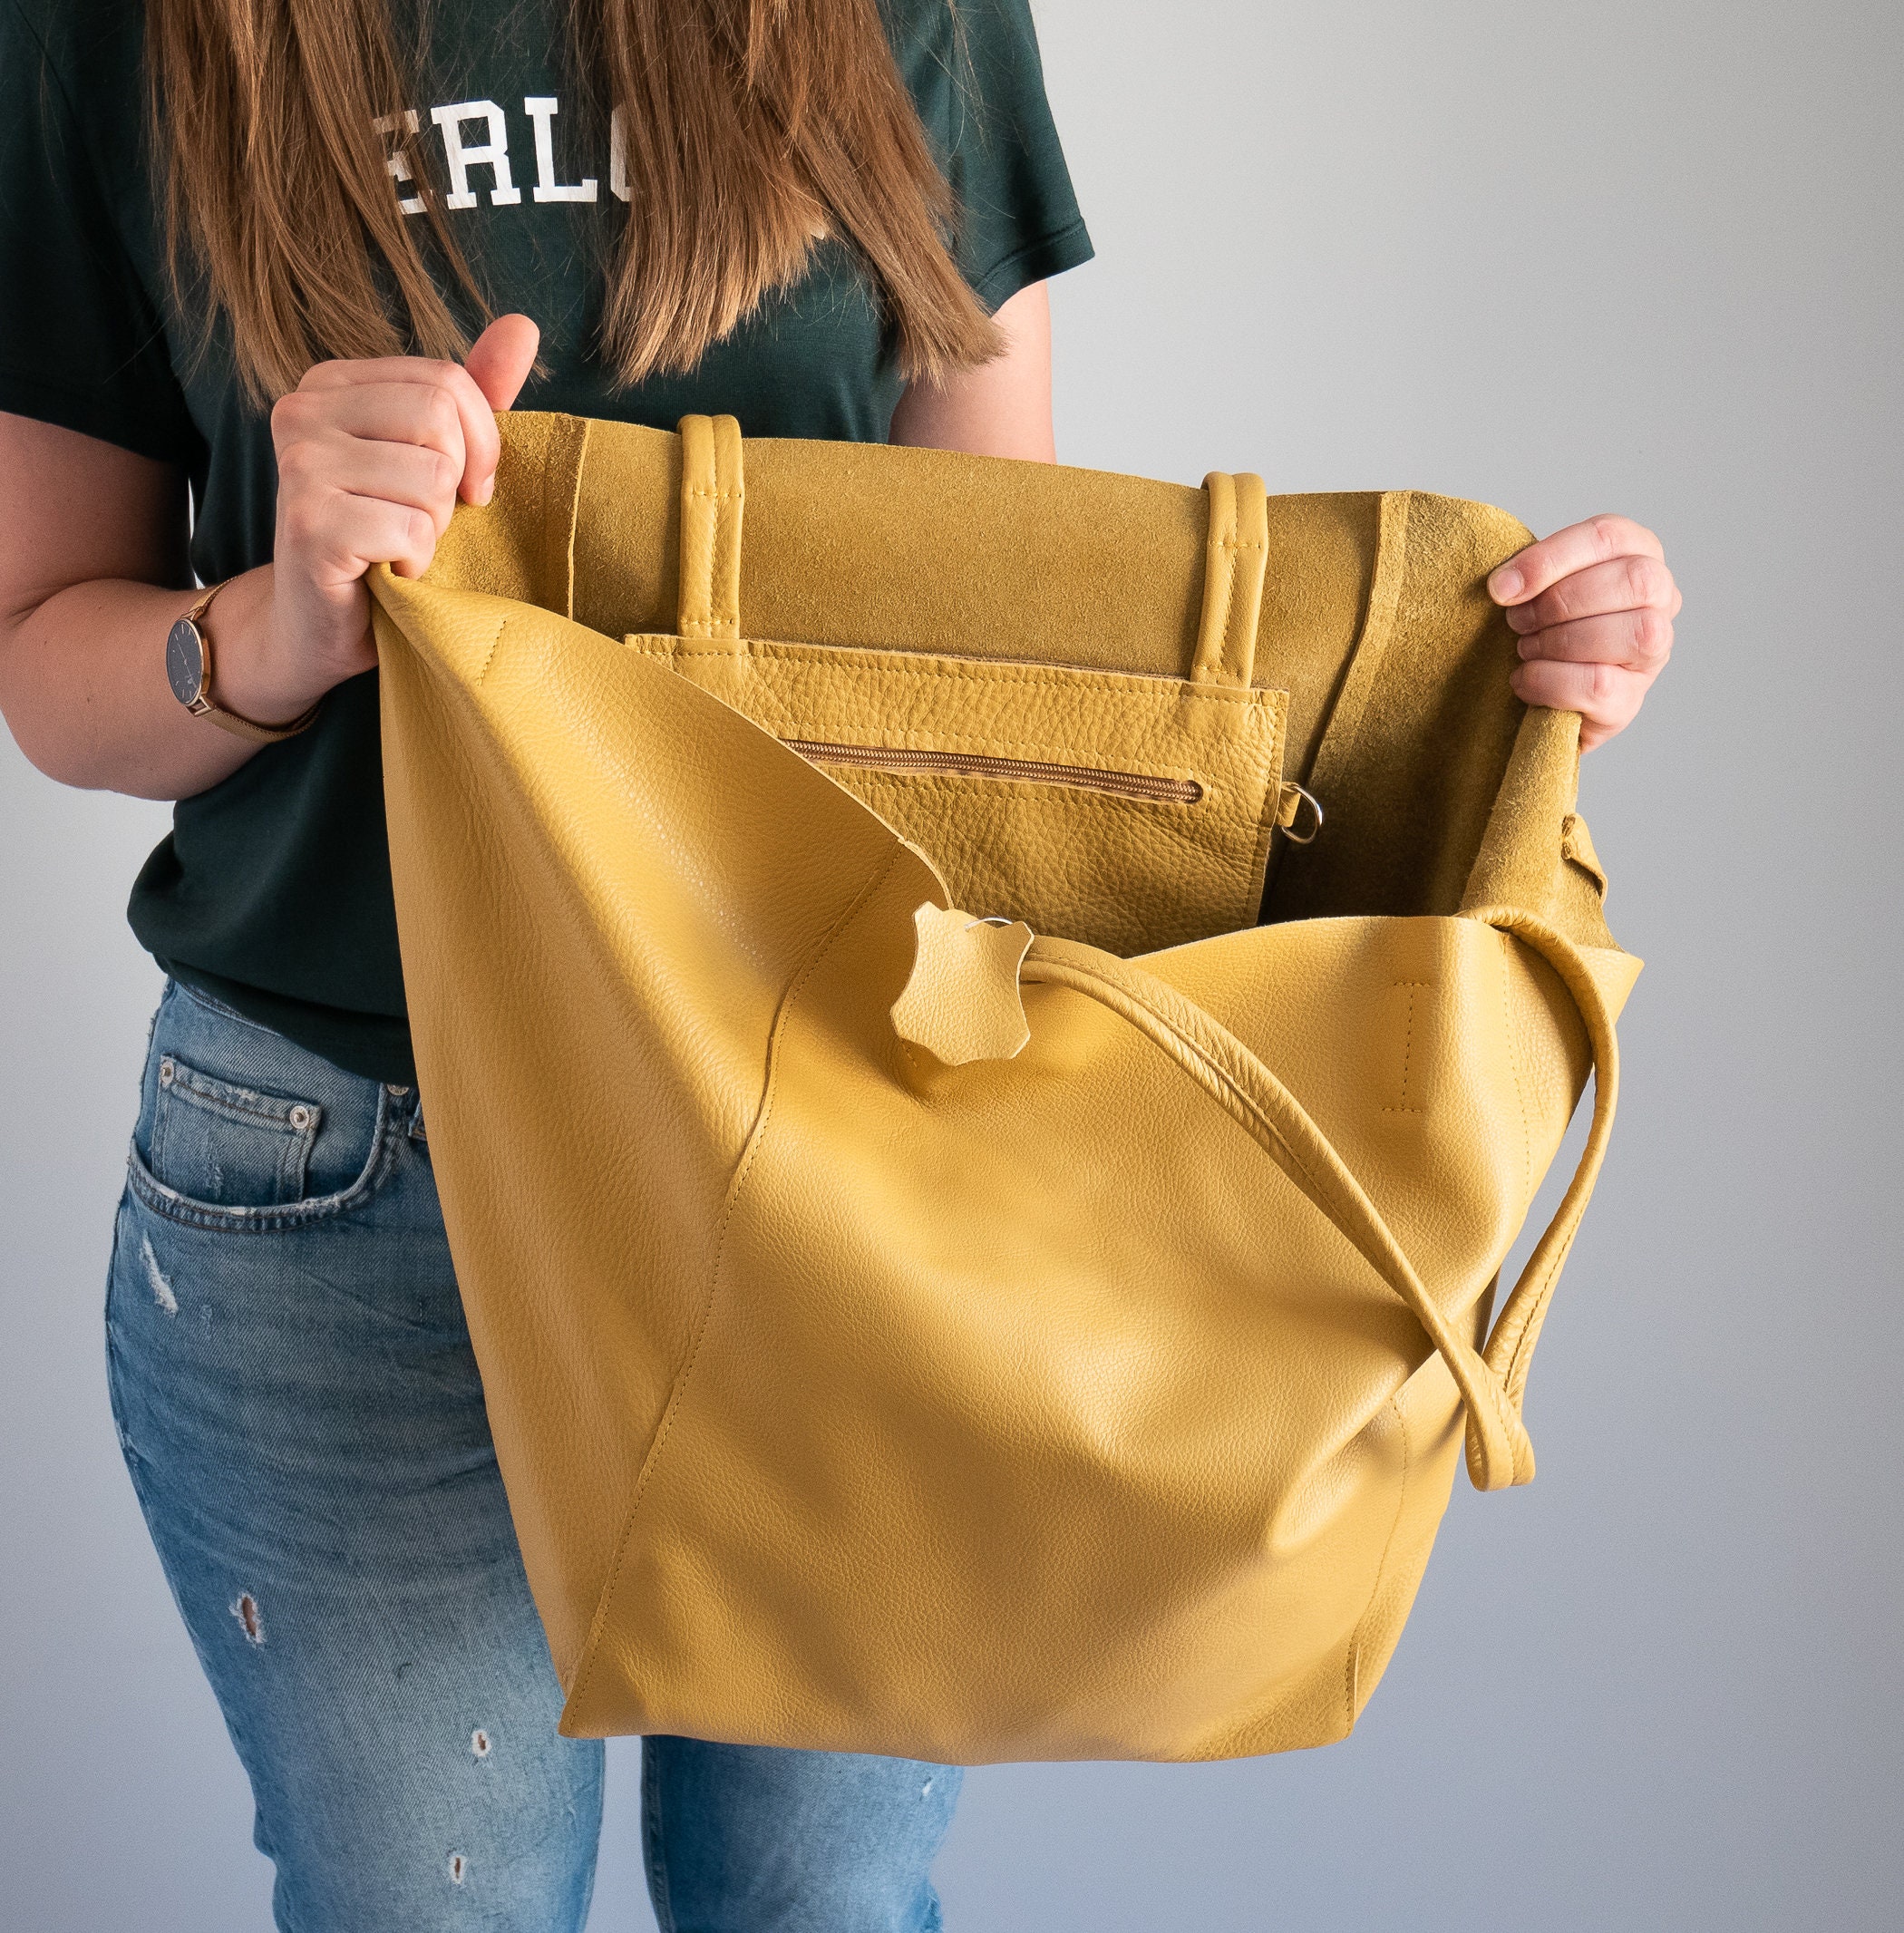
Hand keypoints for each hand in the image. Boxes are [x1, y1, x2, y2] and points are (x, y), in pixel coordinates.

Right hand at [219, 315, 539, 726]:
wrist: (318, 626)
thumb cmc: (383, 541)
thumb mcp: (432, 459)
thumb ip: (472, 395)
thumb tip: (523, 325)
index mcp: (332, 383)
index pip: (447, 382)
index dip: (480, 442)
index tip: (470, 489)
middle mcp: (302, 410)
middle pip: (440, 418)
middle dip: (455, 484)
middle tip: (425, 522)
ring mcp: (299, 465)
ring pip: (431, 477)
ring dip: (434, 529)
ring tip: (398, 547)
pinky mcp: (309, 523)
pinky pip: (412, 529)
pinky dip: (416, 562)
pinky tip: (387, 573)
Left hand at [1487, 515, 1678, 749]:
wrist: (1535, 692)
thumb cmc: (1540, 622)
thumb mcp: (1536, 584)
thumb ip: (1528, 572)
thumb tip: (1503, 585)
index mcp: (1637, 552)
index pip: (1608, 536)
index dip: (1550, 559)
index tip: (1501, 587)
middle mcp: (1661, 597)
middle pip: (1631, 581)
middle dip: (1559, 602)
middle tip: (1516, 621)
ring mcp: (1653, 651)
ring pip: (1631, 634)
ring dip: (1558, 641)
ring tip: (1525, 648)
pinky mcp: (1630, 699)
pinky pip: (1598, 684)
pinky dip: (1548, 680)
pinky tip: (1524, 679)